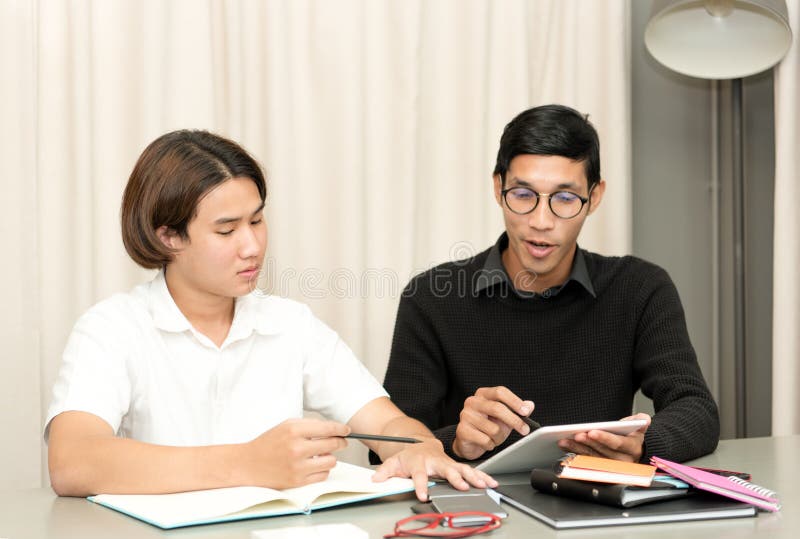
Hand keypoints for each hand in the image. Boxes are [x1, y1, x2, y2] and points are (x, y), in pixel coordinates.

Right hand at [238, 418, 349, 488]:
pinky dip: (322, 470)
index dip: (341, 429)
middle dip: (339, 442)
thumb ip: (310, 426)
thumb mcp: (287, 426)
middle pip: (333, 445)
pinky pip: (323, 475)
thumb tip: (334, 429)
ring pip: (331, 461)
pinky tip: (313, 465)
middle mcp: (297, 448)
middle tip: (339, 442)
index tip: (346, 430)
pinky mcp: (298, 481)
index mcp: (294, 430)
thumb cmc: (268, 443)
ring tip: (321, 455)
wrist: (248, 464)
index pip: (328, 429)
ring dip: (330, 457)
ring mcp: (298, 466)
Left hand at [371, 439, 497, 500]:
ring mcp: (447, 463)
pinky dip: (482, 476)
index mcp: (419, 462)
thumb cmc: (408, 457)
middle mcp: (435, 462)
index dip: (420, 485)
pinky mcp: (457, 465)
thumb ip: (384, 471)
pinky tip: (491, 482)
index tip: (422, 494)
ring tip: (484, 485)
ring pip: (462, 469)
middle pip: (446, 469)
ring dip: (473, 477)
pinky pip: (470, 470)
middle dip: (454, 477)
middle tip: (462, 486)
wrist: (420, 444)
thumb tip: (374, 479)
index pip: (419, 475)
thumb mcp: (393, 462)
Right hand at [452, 386, 534, 459]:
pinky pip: (486, 440)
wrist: (468, 442)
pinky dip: (490, 445)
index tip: (525, 411)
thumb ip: (517, 410)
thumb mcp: (504, 417)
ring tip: (495, 438)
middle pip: (497, 408)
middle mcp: (472, 402)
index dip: (514, 401)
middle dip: (514, 421)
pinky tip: (486, 443)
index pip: (500, 392)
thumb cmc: (486, 427)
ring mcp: (465, 416)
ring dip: (499, 437)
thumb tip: (530, 405)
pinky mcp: (462, 430)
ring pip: (494, 429)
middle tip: (525, 430)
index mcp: (482, 394)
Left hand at [557, 413, 650, 461]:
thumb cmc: (632, 435)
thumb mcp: (639, 426)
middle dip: (588, 443)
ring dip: (577, 449)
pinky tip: (565, 446)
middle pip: (602, 452)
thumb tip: (645, 420)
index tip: (592, 432)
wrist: (636, 451)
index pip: (617, 443)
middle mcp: (623, 461)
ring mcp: (611, 467)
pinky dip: (574, 454)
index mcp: (632, 448)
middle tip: (576, 435)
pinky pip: (586, 461)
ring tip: (565, 440)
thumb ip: (640, 422)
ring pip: (592, 458)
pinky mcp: (601, 469)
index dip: (604, 438)